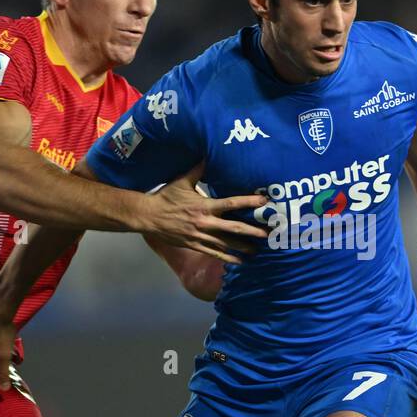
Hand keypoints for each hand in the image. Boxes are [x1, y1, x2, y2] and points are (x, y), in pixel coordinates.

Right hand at [139, 162, 268, 263]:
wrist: (148, 216)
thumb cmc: (166, 197)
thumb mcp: (182, 181)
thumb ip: (198, 169)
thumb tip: (208, 154)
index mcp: (204, 205)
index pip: (231, 203)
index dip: (248, 202)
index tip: (264, 202)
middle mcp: (205, 222)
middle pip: (234, 228)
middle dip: (252, 231)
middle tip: (268, 234)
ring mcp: (200, 236)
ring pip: (226, 243)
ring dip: (243, 247)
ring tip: (259, 250)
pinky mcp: (195, 245)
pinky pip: (214, 253)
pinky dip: (228, 258)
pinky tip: (240, 262)